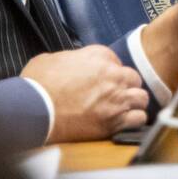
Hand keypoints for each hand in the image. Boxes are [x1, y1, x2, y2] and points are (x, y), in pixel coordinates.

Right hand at [21, 45, 148, 142]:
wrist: (36, 110)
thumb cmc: (39, 83)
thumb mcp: (53, 58)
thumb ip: (73, 58)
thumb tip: (75, 65)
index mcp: (99, 56)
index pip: (117, 61)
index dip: (110, 71)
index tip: (102, 80)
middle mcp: (113, 76)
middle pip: (134, 78)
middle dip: (126, 86)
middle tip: (115, 94)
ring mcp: (116, 99)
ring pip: (141, 98)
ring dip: (134, 102)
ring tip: (124, 108)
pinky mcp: (114, 121)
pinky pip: (139, 119)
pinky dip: (134, 120)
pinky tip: (125, 121)